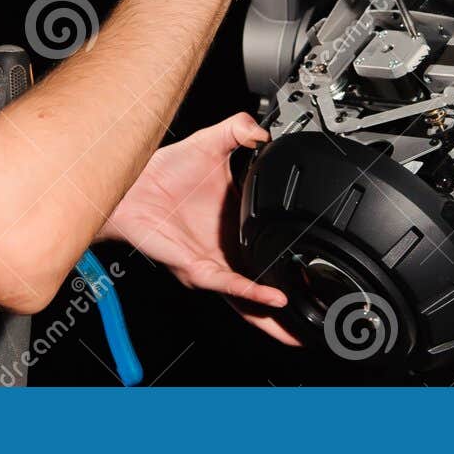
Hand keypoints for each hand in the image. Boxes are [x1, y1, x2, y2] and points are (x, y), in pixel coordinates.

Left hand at [100, 113, 299, 345]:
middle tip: (323, 322)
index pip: (268, 247)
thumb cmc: (162, 174)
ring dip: (274, 314)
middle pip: (262, 288)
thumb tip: (264, 130)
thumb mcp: (211, 144)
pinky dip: (253, 293)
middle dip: (288, 313)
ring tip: (301, 323)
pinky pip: (229, 284)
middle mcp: (225, 251)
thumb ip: (239, 130)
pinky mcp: (197, 269)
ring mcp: (212, 263)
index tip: (318, 269)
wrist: (130, 188)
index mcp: (234, 225)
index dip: (291, 260)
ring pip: (248, 299)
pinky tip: (273, 297)